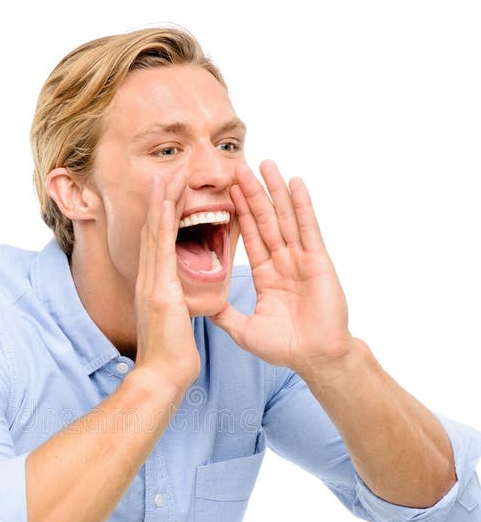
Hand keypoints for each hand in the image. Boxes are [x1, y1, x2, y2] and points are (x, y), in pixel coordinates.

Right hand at [133, 175, 200, 400]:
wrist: (161, 377)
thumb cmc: (171, 355)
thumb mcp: (174, 322)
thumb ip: (175, 306)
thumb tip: (181, 300)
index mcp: (155, 286)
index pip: (159, 244)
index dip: (163, 217)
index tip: (171, 194)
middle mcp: (149, 280)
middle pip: (153, 231)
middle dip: (161, 201)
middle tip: (168, 170)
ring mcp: (151, 283)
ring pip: (155, 233)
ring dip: (162, 202)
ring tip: (169, 174)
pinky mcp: (159, 291)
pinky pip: (162, 249)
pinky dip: (163, 222)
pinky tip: (168, 202)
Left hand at [208, 161, 353, 375]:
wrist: (314, 357)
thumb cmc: (285, 348)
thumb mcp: (245, 330)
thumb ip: (225, 315)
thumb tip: (202, 307)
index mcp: (267, 276)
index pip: (250, 238)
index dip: (239, 214)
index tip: (227, 192)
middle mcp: (284, 263)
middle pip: (266, 221)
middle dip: (253, 194)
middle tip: (240, 167)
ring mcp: (302, 259)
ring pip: (285, 218)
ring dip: (275, 191)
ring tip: (266, 164)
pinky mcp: (318, 261)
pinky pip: (308, 228)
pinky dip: (302, 205)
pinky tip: (295, 183)